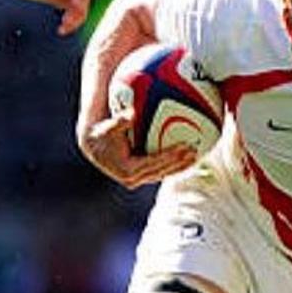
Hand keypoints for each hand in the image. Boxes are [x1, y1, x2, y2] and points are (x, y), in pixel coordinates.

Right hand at [78, 111, 195, 188]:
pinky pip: (161, 171)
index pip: (153, 162)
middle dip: (179, 162)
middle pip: (161, 171)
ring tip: (196, 156)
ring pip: (163, 173)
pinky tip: (187, 158)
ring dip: (180, 166)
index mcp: (126, 169)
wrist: (94, 148)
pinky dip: (174, 165)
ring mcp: (138, 180)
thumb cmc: (102, 134)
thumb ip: (120, 122)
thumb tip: (131, 113)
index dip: (170, 155)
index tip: (184, 146)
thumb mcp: (108, 127)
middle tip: (194, 151)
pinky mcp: (141, 177)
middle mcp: (133, 178)